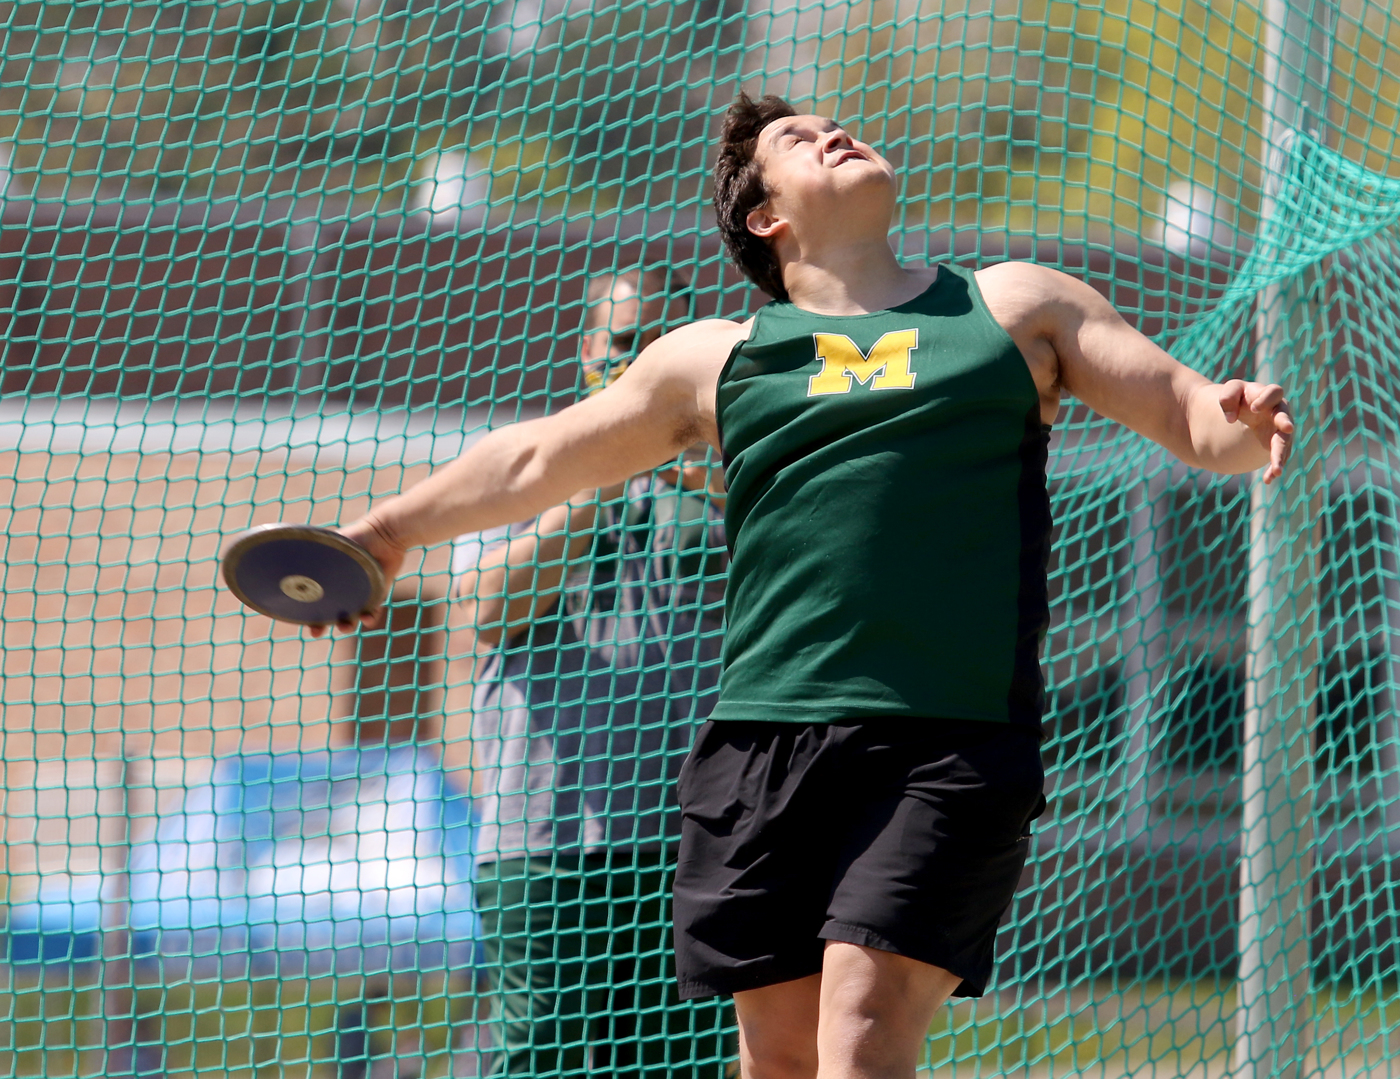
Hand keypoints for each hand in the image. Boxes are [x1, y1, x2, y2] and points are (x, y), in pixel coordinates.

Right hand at [308, 514, 407, 637]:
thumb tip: (287, 560)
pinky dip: (369, 618)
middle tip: (316, 632)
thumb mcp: (332, 545)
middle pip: (328, 613)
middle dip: (321, 626)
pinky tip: (367, 618)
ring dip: (346, 626)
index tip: (304, 624)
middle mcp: (341, 589)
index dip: (307, 615)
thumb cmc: (356, 536)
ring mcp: (359, 593)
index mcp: (327, 578)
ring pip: (350, 617)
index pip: (313, 600)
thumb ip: (315, 555)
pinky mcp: (377, 594)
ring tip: (345, 626)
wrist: (384, 534)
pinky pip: (372, 612)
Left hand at [1217, 379, 1293, 483]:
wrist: (1242, 412)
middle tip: (1287, 428)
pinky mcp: (1276, 444)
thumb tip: (1230, 418)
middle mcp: (1279, 412)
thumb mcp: (1230, 392)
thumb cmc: (1238, 398)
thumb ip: (1228, 397)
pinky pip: (1278, 457)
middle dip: (1285, 422)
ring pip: (1284, 442)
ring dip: (1280, 455)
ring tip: (1277, 471)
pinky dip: (1273, 468)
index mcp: (1268, 395)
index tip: (1253, 409)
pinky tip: (1268, 480)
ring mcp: (1280, 429)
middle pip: (1285, 418)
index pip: (1273, 393)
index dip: (1266, 399)